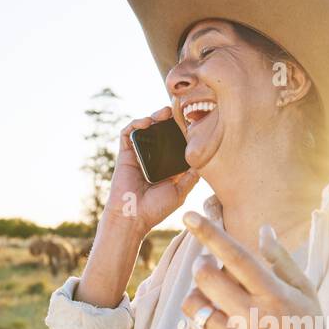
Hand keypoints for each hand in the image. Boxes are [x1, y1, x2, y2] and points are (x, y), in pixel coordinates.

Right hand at [105, 107, 199, 233]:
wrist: (133, 217)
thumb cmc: (155, 209)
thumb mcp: (180, 191)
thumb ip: (191, 176)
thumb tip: (204, 160)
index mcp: (166, 166)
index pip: (175, 142)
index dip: (182, 131)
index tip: (193, 121)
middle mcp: (153, 158)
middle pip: (161, 132)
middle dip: (169, 119)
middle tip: (179, 111)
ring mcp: (138, 154)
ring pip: (146, 129)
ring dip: (154, 116)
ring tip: (165, 112)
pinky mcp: (125, 154)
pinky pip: (127, 133)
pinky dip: (136, 124)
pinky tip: (146, 121)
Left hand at [179, 211, 328, 328]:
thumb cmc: (309, 328)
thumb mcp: (305, 290)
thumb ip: (281, 259)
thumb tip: (264, 229)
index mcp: (274, 295)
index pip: (236, 257)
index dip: (211, 234)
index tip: (190, 216)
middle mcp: (252, 317)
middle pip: (206, 278)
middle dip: (201, 265)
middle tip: (208, 266)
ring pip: (194, 305)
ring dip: (197, 293)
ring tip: (212, 295)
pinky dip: (199, 318)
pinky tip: (214, 317)